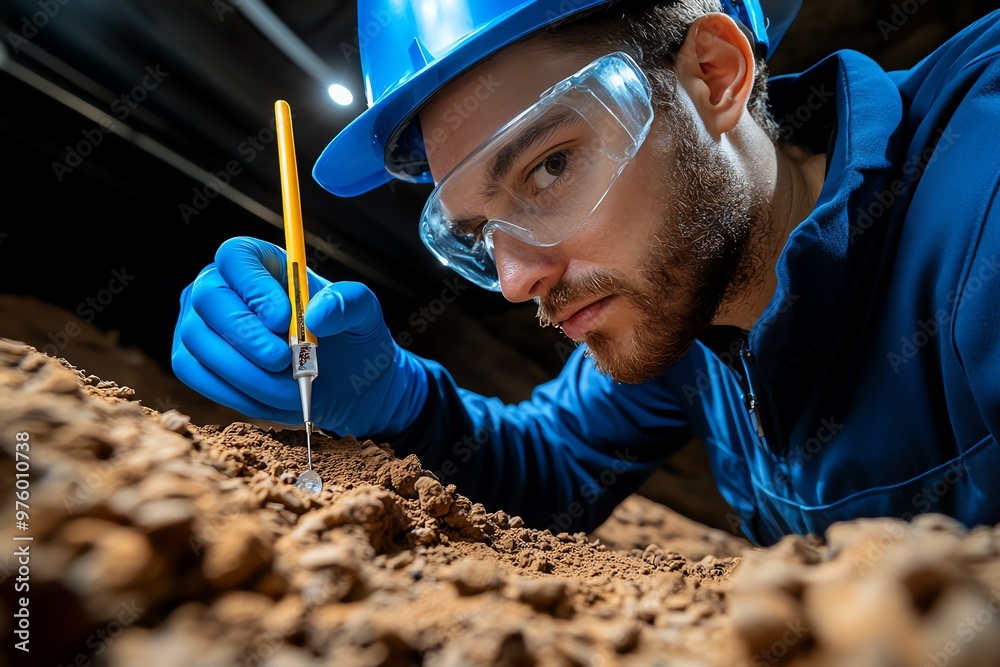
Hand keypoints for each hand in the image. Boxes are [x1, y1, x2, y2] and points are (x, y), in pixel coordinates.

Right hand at [171, 236, 427, 436]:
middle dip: (247, 336)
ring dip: (246, 372)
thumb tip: (315, 314)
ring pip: (200, 342)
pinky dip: (234, 391)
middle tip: (284, 361)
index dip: (253, 285)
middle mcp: (221, 286)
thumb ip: (347, 303)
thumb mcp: (364, 313)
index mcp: (261, 262)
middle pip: (208, 299)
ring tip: (290, 388)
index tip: (282, 317)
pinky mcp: (193, 360)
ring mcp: (200, 323)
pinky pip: (196, 374)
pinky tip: (269, 397)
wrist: (346, 384)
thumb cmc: (349, 337)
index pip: (236, 256)